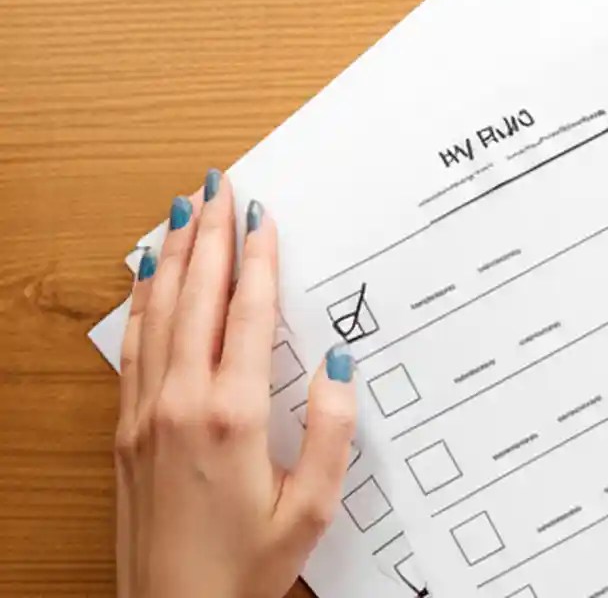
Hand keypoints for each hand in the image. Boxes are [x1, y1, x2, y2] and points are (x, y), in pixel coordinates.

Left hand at [114, 171, 356, 597]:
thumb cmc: (242, 570)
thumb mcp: (311, 509)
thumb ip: (333, 433)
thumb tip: (343, 367)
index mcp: (233, 417)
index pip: (248, 315)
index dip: (256, 259)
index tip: (261, 215)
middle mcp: (181, 403)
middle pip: (197, 297)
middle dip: (208, 235)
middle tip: (217, 185)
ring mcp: (146, 414)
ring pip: (158, 313)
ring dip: (173, 257)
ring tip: (182, 212)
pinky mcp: (127, 430)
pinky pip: (135, 345)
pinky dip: (142, 301)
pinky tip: (146, 278)